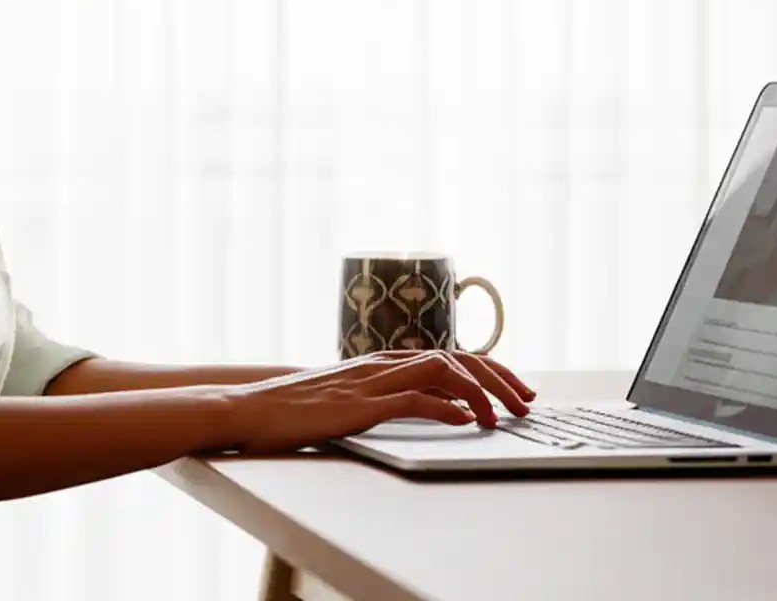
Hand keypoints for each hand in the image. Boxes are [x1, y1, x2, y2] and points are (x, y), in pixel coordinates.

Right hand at [221, 351, 536, 453]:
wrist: (250, 406)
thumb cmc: (298, 407)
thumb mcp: (352, 395)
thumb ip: (388, 394)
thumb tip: (434, 406)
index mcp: (385, 358)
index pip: (453, 355)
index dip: (491, 370)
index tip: (518, 390)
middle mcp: (385, 362)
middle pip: (458, 359)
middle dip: (500, 379)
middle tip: (526, 403)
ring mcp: (372, 380)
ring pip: (442, 371)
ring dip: (479, 392)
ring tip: (502, 415)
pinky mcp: (359, 404)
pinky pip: (411, 399)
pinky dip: (444, 407)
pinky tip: (463, 420)